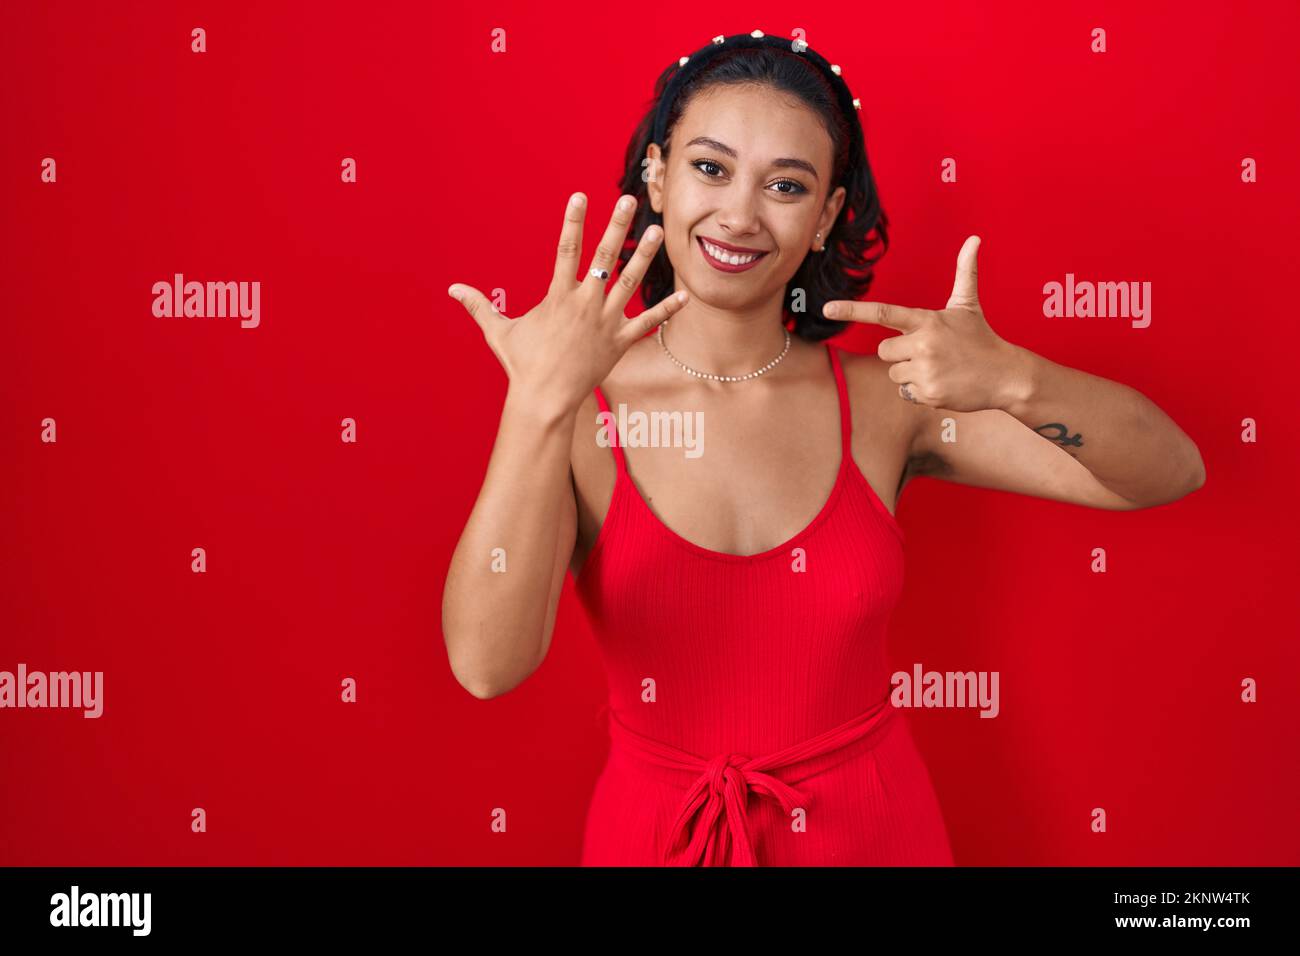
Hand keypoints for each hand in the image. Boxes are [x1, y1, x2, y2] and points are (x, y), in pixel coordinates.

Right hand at [448, 192, 689, 412]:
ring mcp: (604, 322)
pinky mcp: (619, 342)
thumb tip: (452, 289)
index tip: (580, 196)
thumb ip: (479, 306)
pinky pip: (646, 322)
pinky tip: (685, 295)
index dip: (573, 221)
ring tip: (658, 232)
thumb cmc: (521, 365)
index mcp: (558, 296)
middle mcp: (585, 303)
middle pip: (605, 257)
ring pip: (630, 282)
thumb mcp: (498, 331)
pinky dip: (666, 309)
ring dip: (645, 256)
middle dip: (617, 226)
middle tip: (628, 201)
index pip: (567, 249)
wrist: (544, 399)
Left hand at [822, 236, 1024, 412]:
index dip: (853, 310)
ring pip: (894, 373)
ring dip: (911, 374)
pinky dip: (921, 391)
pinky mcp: (929, 393)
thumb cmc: (981, 339)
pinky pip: (906, 392)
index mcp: (927, 320)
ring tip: (939, 369)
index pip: (883, 313)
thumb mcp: (968, 306)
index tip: (827, 308)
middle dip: (901, 354)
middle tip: (930, 353)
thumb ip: (965, 272)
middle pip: (883, 351)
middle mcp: (923, 344)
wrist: (1006, 376)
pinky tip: (943, 384)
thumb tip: (974, 239)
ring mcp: (926, 370)